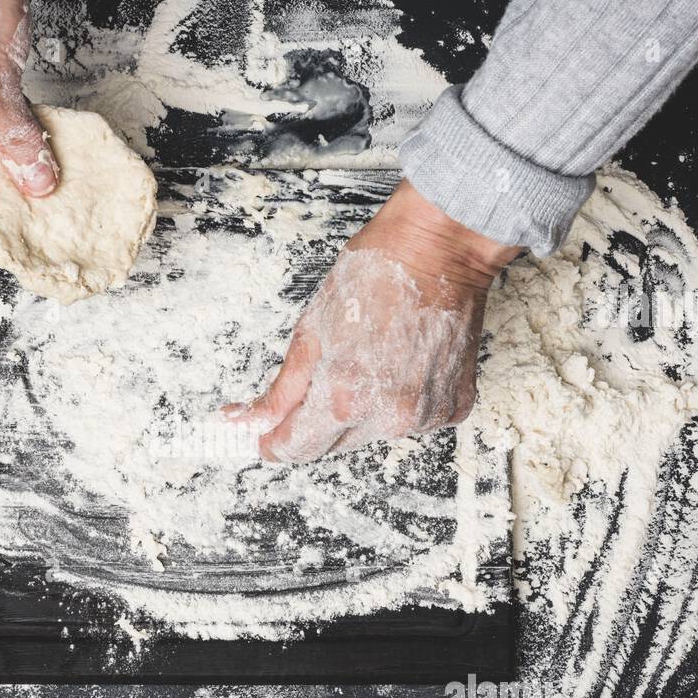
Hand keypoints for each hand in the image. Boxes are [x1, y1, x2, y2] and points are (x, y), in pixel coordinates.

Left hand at [224, 181, 520, 462]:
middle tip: (322, 374)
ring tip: (367, 359)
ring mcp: (424, 415)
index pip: (295, 449)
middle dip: (316, 421)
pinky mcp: (452, 406)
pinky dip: (400, 402)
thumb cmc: (374, 275)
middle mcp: (387, 417)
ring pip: (371, 435)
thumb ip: (280, 390)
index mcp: (344, 400)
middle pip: (332, 446)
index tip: (265, 432)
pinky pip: (412, 422)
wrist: (438, 248)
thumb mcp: (309, 331)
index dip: (273, 441)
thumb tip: (245, 422)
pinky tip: (398, 365)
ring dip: (360, 412)